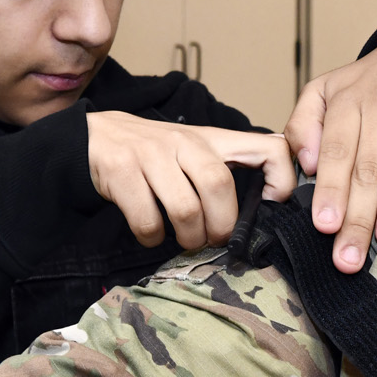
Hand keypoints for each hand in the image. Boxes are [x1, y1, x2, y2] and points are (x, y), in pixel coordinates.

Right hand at [85, 113, 294, 250]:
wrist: (93, 137)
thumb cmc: (154, 153)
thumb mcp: (194, 150)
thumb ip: (227, 168)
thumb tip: (264, 205)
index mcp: (213, 139)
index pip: (268, 146)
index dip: (282, 178)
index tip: (272, 203)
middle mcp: (185, 141)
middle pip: (220, 186)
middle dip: (222, 225)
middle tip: (215, 238)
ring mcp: (151, 154)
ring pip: (185, 208)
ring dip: (189, 237)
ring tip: (186, 239)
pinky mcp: (121, 171)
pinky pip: (147, 219)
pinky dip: (152, 237)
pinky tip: (151, 233)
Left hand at [286, 28, 376, 272]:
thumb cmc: (369, 82)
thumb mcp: (324, 91)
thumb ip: (302, 124)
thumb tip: (304, 164)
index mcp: (346, 102)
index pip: (335, 152)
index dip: (330, 189)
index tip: (325, 227)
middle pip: (366, 164)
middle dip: (358, 214)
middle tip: (350, 257)